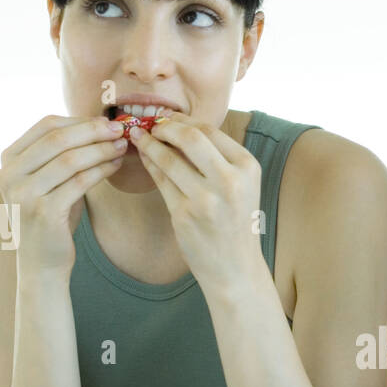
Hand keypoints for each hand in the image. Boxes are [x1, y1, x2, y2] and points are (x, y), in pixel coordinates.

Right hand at [0, 115, 127, 276]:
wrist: (42, 262)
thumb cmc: (52, 217)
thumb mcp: (49, 179)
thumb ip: (62, 153)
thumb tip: (100, 124)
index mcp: (8, 159)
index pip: (46, 126)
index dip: (80, 120)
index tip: (108, 121)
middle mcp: (9, 173)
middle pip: (58, 139)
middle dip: (93, 131)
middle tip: (121, 130)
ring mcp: (24, 193)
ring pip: (70, 159)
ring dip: (101, 150)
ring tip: (122, 147)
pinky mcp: (43, 212)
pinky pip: (79, 182)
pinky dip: (101, 170)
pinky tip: (116, 166)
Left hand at [129, 115, 263, 288]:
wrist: (236, 267)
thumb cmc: (236, 224)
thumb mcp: (241, 186)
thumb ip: (218, 158)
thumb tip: (180, 127)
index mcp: (247, 168)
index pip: (210, 130)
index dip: (183, 120)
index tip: (168, 118)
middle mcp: (230, 181)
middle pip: (190, 137)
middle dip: (165, 127)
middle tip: (151, 126)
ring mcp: (206, 199)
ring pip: (169, 158)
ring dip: (150, 144)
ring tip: (139, 138)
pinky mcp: (185, 215)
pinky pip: (161, 180)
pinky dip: (150, 164)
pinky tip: (144, 158)